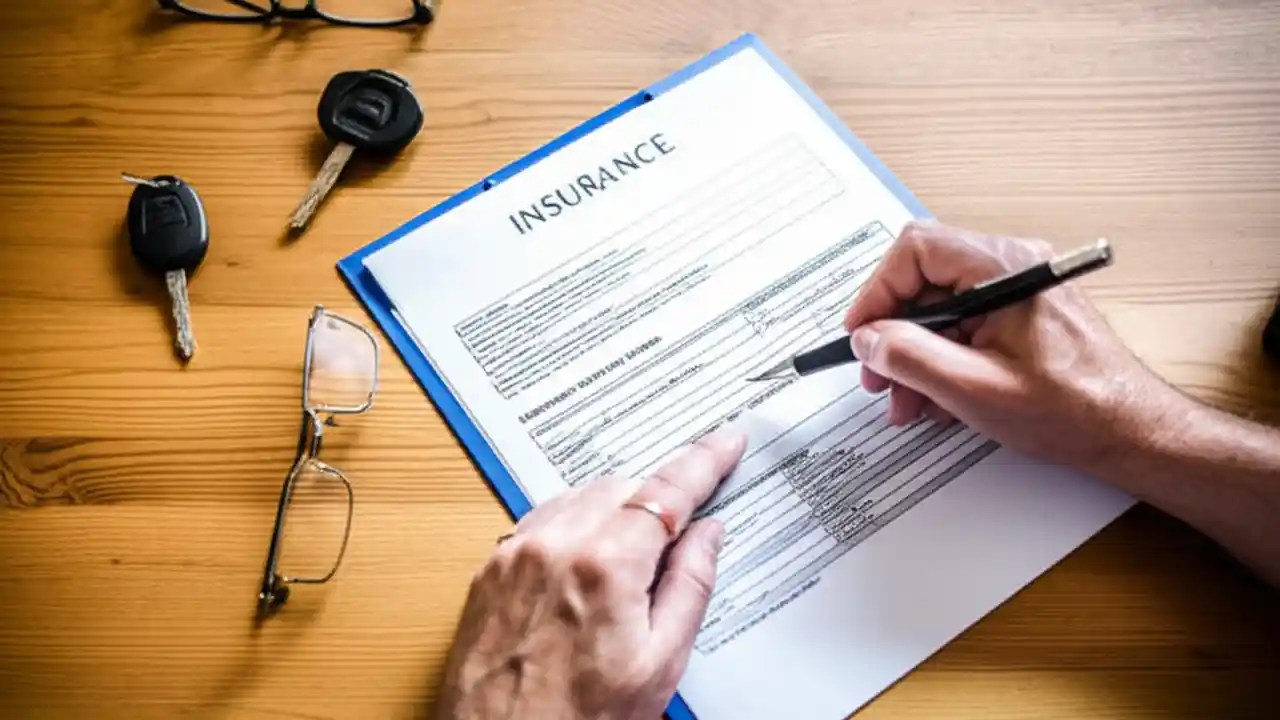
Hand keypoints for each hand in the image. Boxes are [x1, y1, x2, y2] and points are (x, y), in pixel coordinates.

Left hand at [435, 430, 747, 719]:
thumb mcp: (659, 664)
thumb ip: (689, 587)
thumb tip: (708, 533)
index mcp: (605, 564)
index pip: (667, 491)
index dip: (704, 461)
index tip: (727, 441)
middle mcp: (553, 544)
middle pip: (622, 486)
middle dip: (656, 497)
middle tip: (681, 531)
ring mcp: (514, 554)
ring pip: (579, 497)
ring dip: (612, 510)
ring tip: (630, 562)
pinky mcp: (489, 570)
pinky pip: (541, 520)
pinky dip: (572, 526)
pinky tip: (584, 563)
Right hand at [844, 221, 1176, 472]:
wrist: (1129, 431)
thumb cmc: (1073, 410)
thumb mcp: (975, 389)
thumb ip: (912, 358)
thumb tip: (868, 338)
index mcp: (1006, 268)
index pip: (917, 250)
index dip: (878, 291)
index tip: (861, 333)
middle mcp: (1013, 267)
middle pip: (925, 280)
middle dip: (893, 333)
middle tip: (877, 374)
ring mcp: (1018, 290)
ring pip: (941, 308)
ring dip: (914, 354)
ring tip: (905, 400)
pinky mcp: (1021, 314)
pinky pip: (965, 325)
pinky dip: (942, 359)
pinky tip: (936, 399)